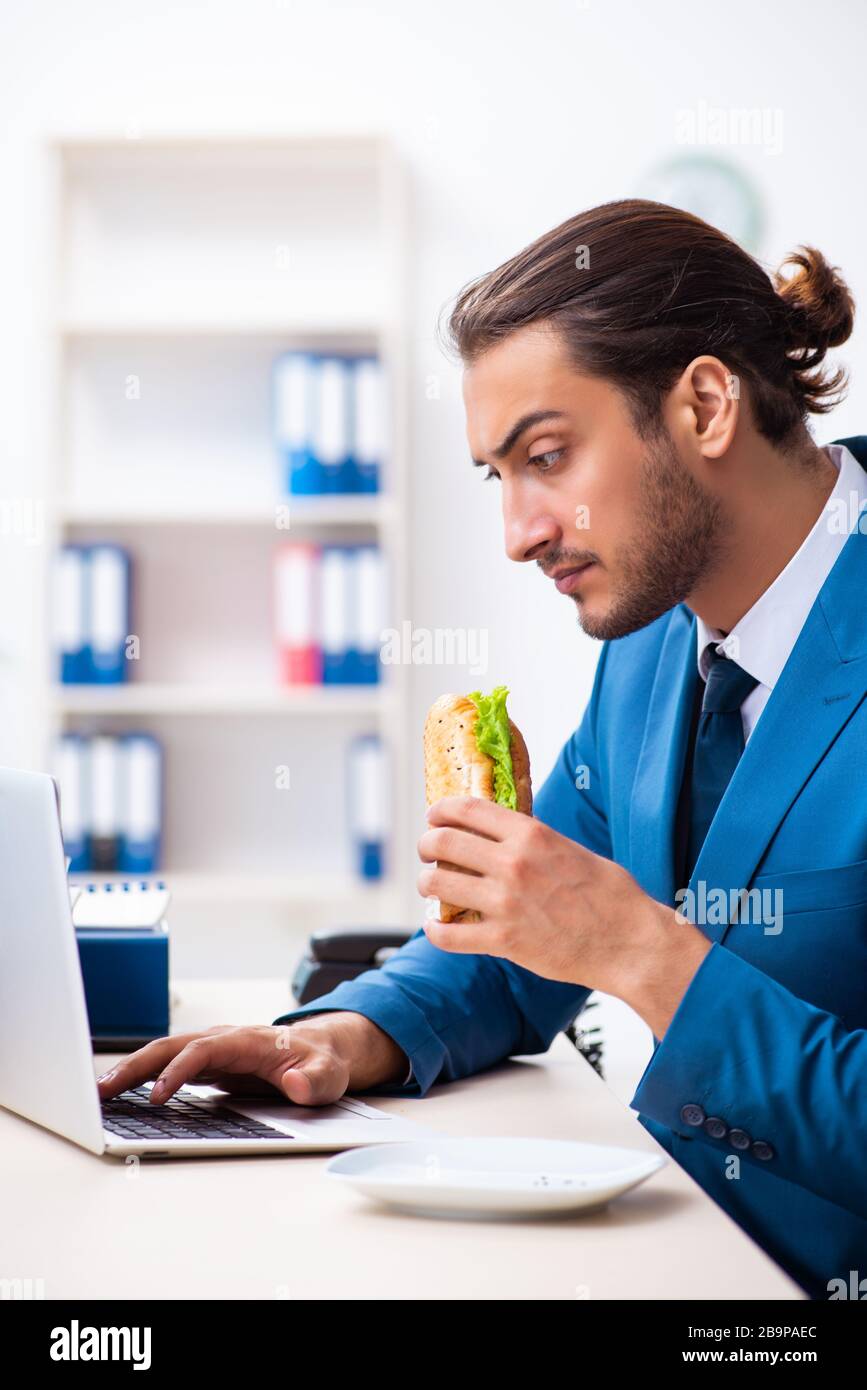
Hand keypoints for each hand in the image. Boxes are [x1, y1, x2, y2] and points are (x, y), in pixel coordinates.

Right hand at [96, 1014, 407, 1107]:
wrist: (322, 1050)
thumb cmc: (322, 1062)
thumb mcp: (328, 1075)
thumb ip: (313, 1081)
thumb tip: (294, 1084)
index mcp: (247, 1040)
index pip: (203, 1050)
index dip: (179, 1070)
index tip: (158, 1096)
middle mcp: (224, 1040)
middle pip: (172, 1046)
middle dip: (137, 1066)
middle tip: (104, 1091)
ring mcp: (213, 1050)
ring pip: (164, 1053)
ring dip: (132, 1070)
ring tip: (100, 1093)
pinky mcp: (208, 1064)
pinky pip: (168, 1066)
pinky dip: (143, 1076)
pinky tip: (123, 1093)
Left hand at [417, 796, 709, 1032]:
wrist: (630, 942)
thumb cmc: (611, 895)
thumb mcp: (571, 849)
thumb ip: (534, 842)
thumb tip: (505, 836)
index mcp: (532, 835)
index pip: (467, 809)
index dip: (441, 810)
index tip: (435, 816)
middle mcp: (513, 863)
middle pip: (443, 842)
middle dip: (427, 844)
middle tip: (427, 851)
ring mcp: (505, 903)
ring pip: (438, 884)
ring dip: (427, 883)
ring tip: (432, 886)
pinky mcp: (504, 941)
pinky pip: (449, 935)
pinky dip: (435, 930)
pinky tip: (437, 927)